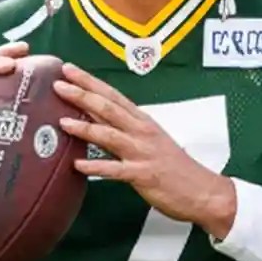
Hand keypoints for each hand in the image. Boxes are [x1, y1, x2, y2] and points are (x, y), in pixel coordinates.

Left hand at [53, 63, 236, 239]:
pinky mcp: (143, 175)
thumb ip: (123, 131)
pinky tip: (78, 165)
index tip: (69, 69)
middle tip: (59, 83)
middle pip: (108, 108)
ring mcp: (142, 153)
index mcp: (143, 121)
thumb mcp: (150, 141)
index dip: (90, 81)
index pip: (112, 95)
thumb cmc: (174, 167)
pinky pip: (115, 170)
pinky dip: (95, 167)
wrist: (202, 191)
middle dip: (83, 94)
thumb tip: (94, 122)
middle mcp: (142, 132)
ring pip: (109, 135)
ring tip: (62, 121)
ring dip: (85, 127)